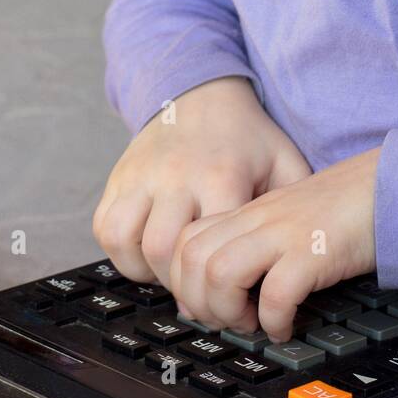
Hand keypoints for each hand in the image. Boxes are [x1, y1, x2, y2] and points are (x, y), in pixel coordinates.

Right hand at [92, 76, 310, 289]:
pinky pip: (105, 228)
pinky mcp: (119, 176)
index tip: (240, 304)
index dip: (226, 288)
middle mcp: (176, 175)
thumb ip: (291, 211)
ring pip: (128, 241)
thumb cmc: (247, 137)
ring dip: (147, 271)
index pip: (213, 247)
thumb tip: (290, 265)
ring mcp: (142, 174)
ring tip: (173, 275)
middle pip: (163, 250)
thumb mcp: (284, 164)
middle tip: (203, 297)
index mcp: (221, 175)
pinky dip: (122, 252)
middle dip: (182, 285)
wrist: (201, 93)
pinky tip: (148, 255)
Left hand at [168, 147, 380, 341]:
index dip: (184, 282)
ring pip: (219, 274)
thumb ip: (256, 242)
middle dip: (198, 302)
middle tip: (227, 321)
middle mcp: (257, 219)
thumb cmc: (341, 208)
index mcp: (247, 212)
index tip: (206, 306)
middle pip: (190, 259)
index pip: (185, 241)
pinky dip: (274, 320)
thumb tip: (231, 292)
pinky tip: (286, 327)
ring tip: (253, 324)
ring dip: (228, 311)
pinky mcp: (314, 251)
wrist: (386, 184)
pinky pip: (276, 294)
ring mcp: (283, 233)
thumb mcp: (285, 219)